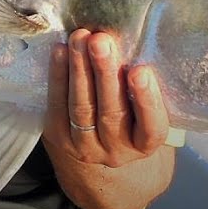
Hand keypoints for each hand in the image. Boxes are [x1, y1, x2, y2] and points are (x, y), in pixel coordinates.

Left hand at [41, 28, 175, 208]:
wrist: (103, 170)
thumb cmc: (133, 128)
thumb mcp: (147, 119)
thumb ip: (145, 94)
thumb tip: (137, 45)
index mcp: (146, 146)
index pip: (150, 126)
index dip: (145, 99)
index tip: (141, 71)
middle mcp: (116, 151)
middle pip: (110, 112)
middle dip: (104, 73)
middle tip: (100, 41)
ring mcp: (85, 146)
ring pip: (82, 108)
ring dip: (79, 69)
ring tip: (79, 38)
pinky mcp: (58, 137)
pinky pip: (58, 105)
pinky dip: (57, 77)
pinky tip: (60, 51)